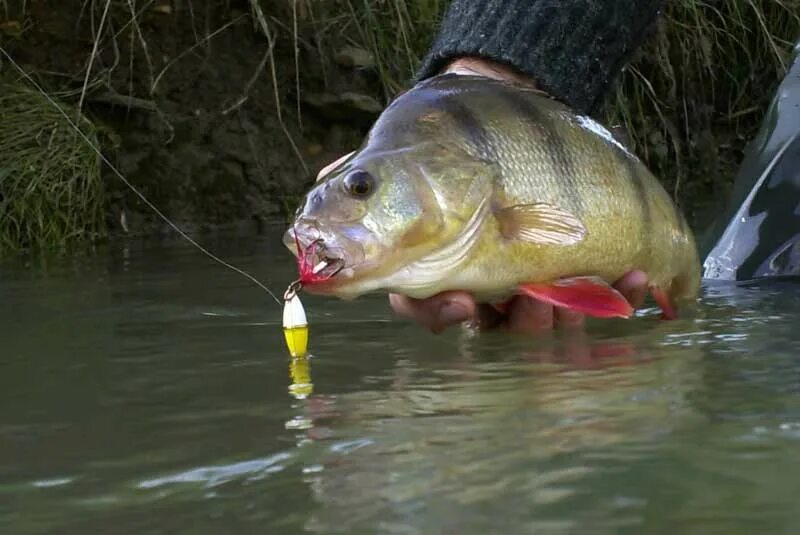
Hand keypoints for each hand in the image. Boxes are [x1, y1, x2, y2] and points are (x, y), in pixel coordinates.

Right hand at [315, 56, 648, 333]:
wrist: (500, 123)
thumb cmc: (446, 147)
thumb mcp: (408, 157)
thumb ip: (367, 178)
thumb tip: (328, 180)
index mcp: (437, 272)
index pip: (430, 309)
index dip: (443, 314)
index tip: (463, 299)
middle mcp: (481, 289)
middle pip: (498, 329)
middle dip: (523, 322)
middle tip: (540, 296)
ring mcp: (528, 285)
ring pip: (550, 322)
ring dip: (579, 309)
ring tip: (609, 283)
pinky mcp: (572, 277)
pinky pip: (593, 297)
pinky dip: (617, 290)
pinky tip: (639, 276)